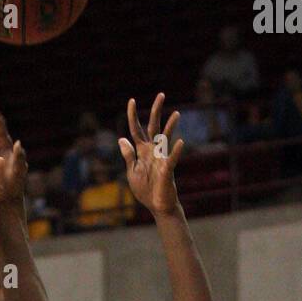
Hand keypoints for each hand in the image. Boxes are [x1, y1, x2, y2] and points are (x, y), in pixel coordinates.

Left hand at [118, 93, 182, 215]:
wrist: (157, 206)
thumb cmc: (145, 190)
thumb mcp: (132, 172)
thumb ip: (128, 156)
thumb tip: (121, 138)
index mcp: (142, 151)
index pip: (136, 130)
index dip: (133, 116)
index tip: (132, 100)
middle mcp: (152, 151)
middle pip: (153, 127)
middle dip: (156, 111)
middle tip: (161, 94)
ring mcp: (161, 159)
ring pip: (165, 139)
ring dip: (170, 126)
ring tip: (176, 113)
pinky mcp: (167, 170)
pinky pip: (171, 159)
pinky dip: (175, 151)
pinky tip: (180, 142)